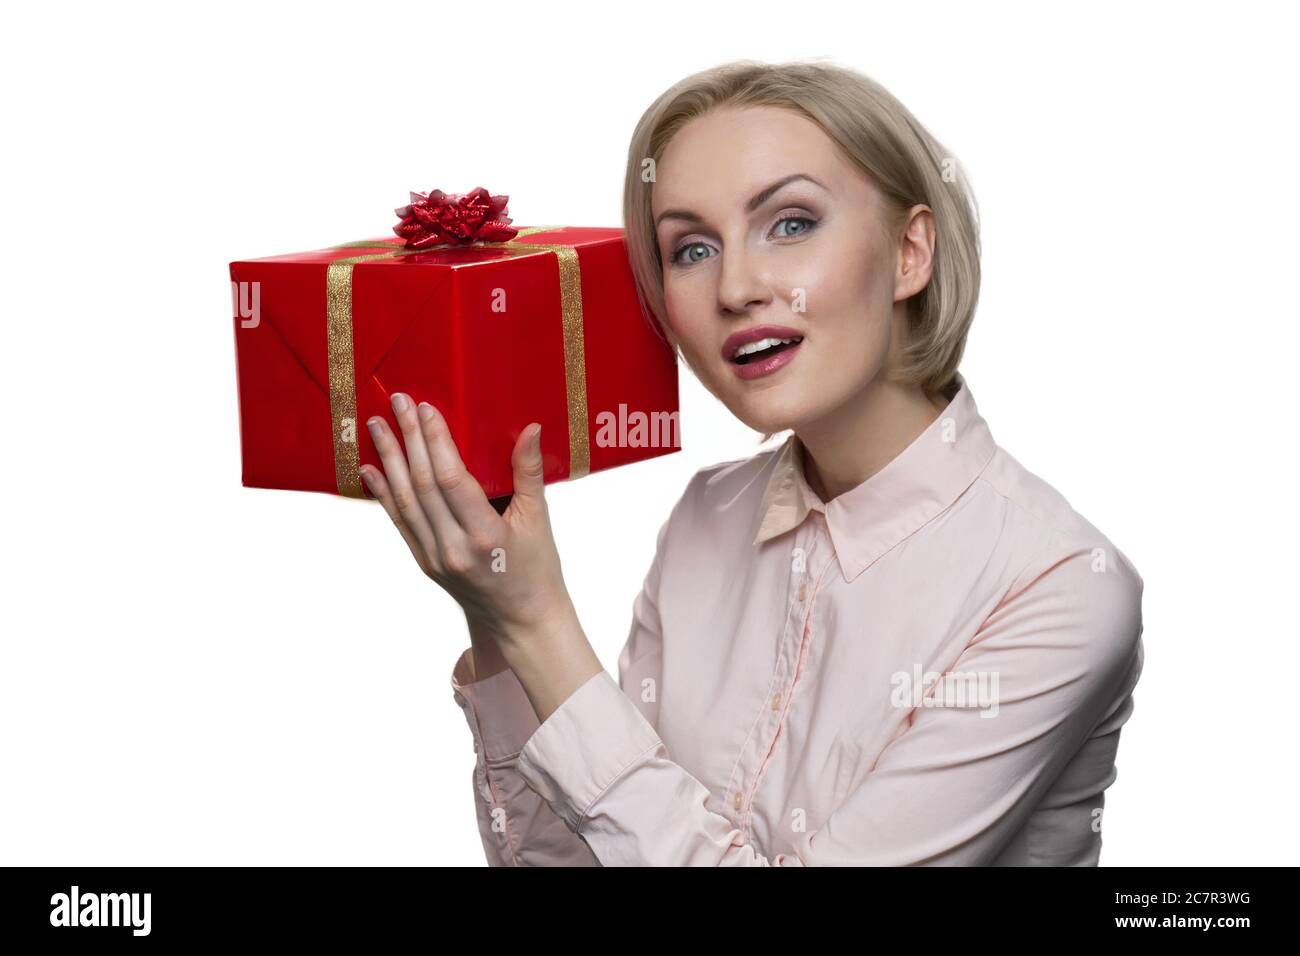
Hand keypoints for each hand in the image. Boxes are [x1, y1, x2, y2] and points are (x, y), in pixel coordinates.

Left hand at [359, 393, 575, 646]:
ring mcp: (434, 558)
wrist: (521, 620)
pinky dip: (383, 493)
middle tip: (397, 402)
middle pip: (422, 485)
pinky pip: (399, 522)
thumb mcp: (540, 520)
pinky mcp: (423, 563)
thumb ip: (529, 473)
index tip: (426, 408)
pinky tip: (370, 468)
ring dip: (388, 460)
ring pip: (404, 502)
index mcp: (485, 536)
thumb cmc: (537, 568)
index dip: (436, 441)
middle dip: (409, 439)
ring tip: (377, 425)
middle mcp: (453, 549)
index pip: (450, 480)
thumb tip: (531, 428)